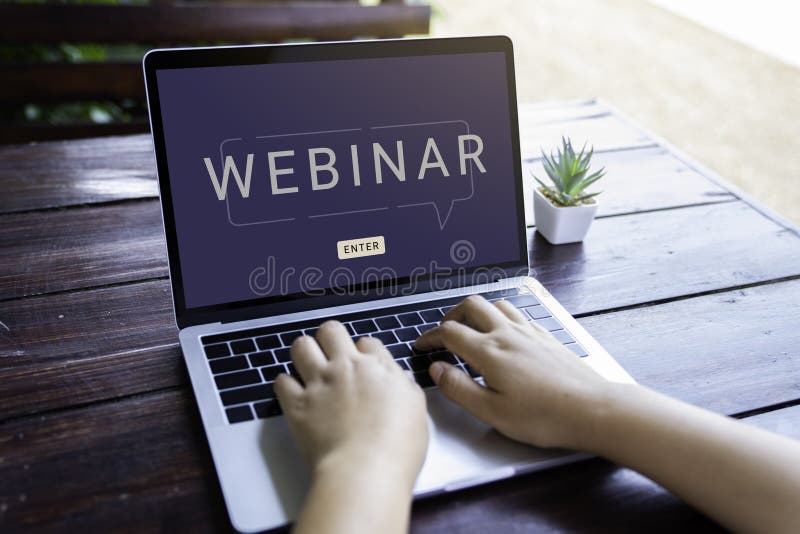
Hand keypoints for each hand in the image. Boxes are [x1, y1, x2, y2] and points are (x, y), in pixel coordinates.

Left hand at [275, 320, 427, 485]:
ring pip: (302, 346)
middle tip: (332, 354)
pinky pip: (282, 381)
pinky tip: (294, 393)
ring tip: (309, 366)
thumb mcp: (416, 410)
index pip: (368, 342)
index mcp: (377, 368)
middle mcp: (345, 368)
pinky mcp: (297, 405)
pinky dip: (286, 385)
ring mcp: (319, 384)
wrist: (365, 471)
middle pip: (331, 331)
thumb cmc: (396, 447)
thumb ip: (403, 386)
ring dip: (305, 353)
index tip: (364, 363)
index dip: (365, 352)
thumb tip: (397, 378)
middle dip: (331, 339)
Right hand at [415, 295, 612, 449]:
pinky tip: (505, 334)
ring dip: (477, 312)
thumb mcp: (492, 412)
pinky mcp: (546, 337)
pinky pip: (518, 313)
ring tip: (471, 329)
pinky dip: (502, 316)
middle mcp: (508, 334)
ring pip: (496, 304)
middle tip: (442, 333)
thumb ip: (459, 388)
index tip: (421, 346)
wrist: (593, 410)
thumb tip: (437, 369)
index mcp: (490, 352)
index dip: (429, 336)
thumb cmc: (545, 416)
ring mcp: (530, 332)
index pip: (449, 332)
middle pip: (471, 306)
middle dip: (450, 315)